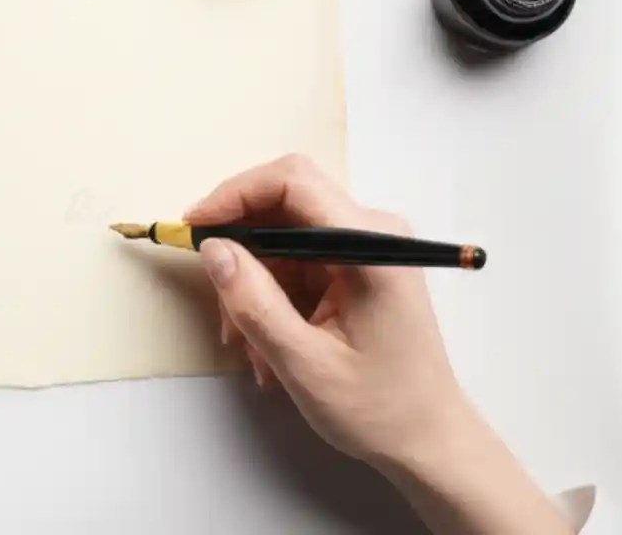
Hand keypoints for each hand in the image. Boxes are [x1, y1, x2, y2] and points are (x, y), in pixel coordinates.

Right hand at [186, 155, 571, 533]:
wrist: (428, 440)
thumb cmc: (379, 408)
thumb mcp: (304, 363)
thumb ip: (255, 303)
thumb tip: (212, 249)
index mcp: (370, 246)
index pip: (293, 182)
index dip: (234, 194)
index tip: (194, 227)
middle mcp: (371, 232)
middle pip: (282, 207)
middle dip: (240, 251)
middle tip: (218, 302)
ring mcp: (364, 248)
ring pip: (280, 239)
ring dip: (252, 285)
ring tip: (245, 343)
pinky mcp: (354, 268)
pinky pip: (293, 263)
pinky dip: (269, 297)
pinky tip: (265, 344)